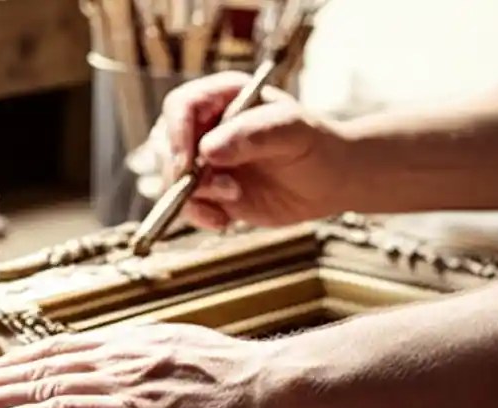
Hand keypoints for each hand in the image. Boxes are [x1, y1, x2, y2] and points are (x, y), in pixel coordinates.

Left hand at [0, 324, 303, 407]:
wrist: (282, 385)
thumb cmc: (248, 380)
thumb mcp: (192, 355)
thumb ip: (155, 361)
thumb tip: (134, 374)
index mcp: (137, 343)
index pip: (62, 350)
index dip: (18, 363)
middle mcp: (123, 356)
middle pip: (41, 366)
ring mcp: (127, 383)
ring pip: (43, 387)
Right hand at [159, 71, 349, 228]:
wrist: (328, 180)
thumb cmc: (314, 144)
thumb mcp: (290, 129)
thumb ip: (251, 134)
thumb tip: (207, 150)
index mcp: (222, 96)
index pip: (181, 106)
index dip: (177, 133)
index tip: (188, 163)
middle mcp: (207, 127)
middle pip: (168, 145)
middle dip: (186, 172)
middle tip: (223, 187)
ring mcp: (205, 161)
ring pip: (173, 179)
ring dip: (196, 196)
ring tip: (234, 197)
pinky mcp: (210, 191)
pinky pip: (187, 205)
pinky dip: (200, 216)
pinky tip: (225, 220)